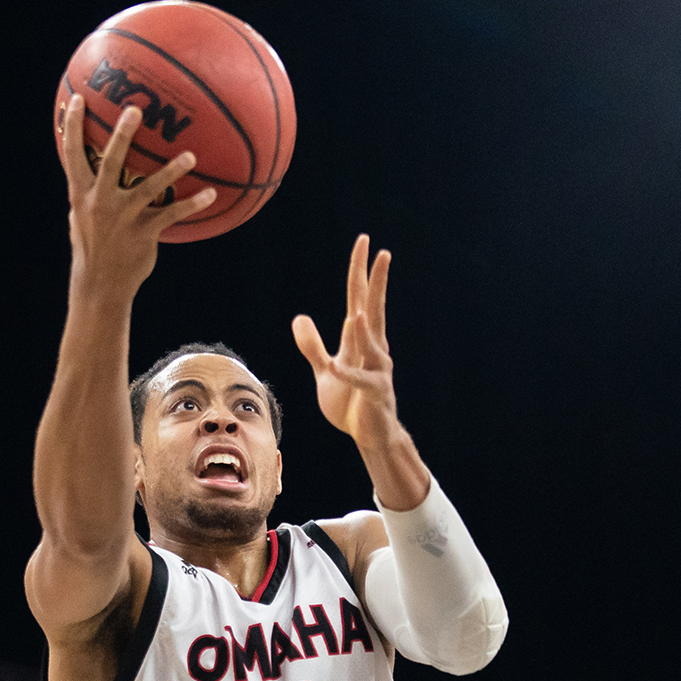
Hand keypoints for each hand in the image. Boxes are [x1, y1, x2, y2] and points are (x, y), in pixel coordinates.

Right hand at [59, 96, 217, 300]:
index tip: (79, 98)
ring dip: (171, 170)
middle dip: (122, 134)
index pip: (73, 154)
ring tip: (190, 155)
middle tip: (136, 109)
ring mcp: (123, 217)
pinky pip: (172, 213)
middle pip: (112, 161)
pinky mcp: (144, 232)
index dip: (74, 126)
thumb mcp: (79, 215)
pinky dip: (192, 203)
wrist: (100, 284)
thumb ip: (86, 189)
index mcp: (81, 194)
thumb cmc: (92, 244)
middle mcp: (100, 201)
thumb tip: (91, 162)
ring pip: (149, 187)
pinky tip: (210, 194)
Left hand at [292, 235, 402, 451]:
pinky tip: (336, 368)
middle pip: (374, 309)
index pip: (361, 298)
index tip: (365, 243)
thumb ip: (313, 346)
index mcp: (360, 342)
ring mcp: (376, 371)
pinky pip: (360, 383)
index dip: (360, 272)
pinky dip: (349, 375)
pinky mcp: (374, 395)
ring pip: (372, 345)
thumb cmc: (350, 403)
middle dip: (376, 282)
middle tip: (381, 252)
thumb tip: (299, 318)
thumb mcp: (326, 371)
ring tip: (359, 312)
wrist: (370, 436)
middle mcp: (373, 351)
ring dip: (365, 331)